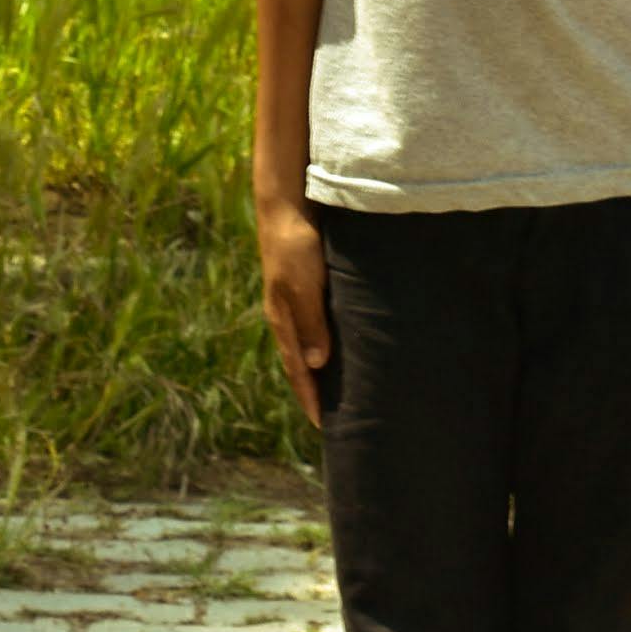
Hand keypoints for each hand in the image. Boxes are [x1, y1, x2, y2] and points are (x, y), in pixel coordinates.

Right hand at [257, 199, 330, 428]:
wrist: (286, 205)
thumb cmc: (295, 245)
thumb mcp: (303, 285)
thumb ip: (310, 322)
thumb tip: (316, 365)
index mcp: (283, 320)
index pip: (297, 370)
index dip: (309, 398)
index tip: (324, 426)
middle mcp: (289, 315)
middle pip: (303, 362)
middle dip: (316, 390)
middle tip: (338, 417)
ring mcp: (298, 300)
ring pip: (312, 343)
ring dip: (325, 368)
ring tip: (345, 388)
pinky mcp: (311, 284)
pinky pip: (320, 323)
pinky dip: (330, 341)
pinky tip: (346, 344)